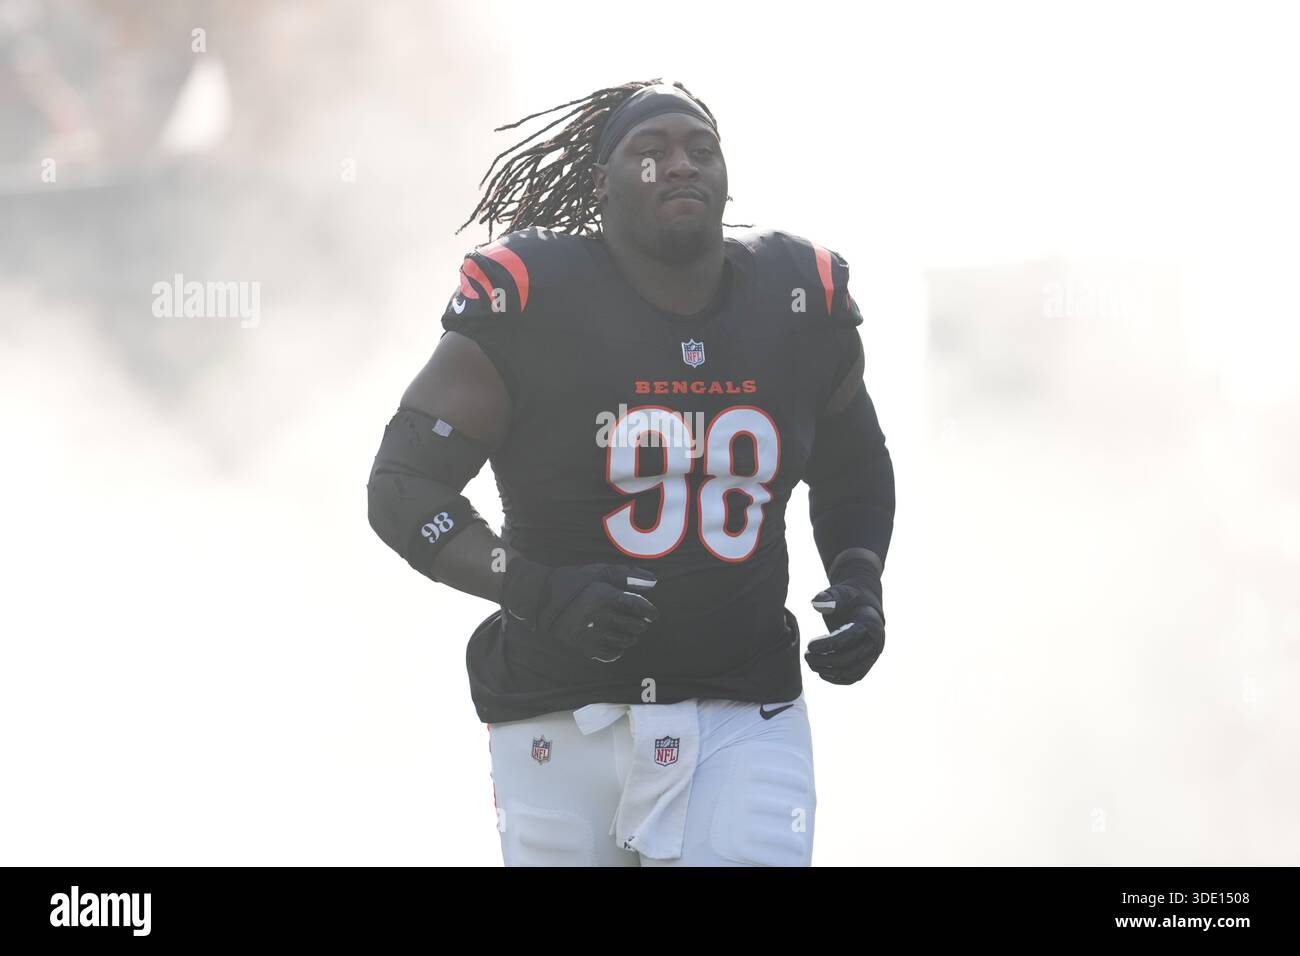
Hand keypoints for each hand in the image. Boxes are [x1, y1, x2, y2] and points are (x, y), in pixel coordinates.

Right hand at [501, 555, 658, 662]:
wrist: (543, 599)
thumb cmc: (577, 582)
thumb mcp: (601, 573)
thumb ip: (629, 576)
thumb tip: (655, 582)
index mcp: (606, 596)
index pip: (639, 607)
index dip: (650, 611)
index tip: (653, 614)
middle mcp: (600, 617)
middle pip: (635, 626)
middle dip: (640, 624)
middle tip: (638, 621)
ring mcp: (592, 634)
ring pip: (625, 641)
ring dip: (630, 637)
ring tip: (627, 631)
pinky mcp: (585, 647)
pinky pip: (611, 655)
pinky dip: (617, 650)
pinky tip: (614, 642)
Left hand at [805, 553, 884, 684]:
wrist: (863, 604)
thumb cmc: (848, 598)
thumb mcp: (840, 593)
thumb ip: (829, 597)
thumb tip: (817, 603)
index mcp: (870, 623)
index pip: (847, 639)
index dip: (826, 645)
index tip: (809, 645)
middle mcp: (875, 642)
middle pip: (849, 659)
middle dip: (825, 660)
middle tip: (806, 656)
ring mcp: (873, 654)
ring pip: (852, 672)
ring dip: (829, 672)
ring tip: (811, 663)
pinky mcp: (868, 663)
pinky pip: (854, 677)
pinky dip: (837, 679)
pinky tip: (821, 672)